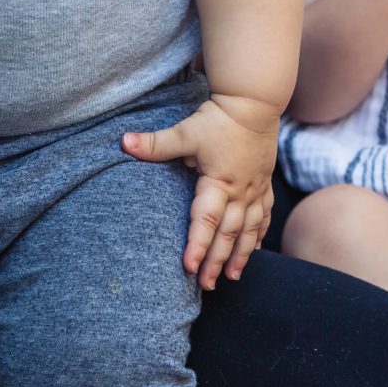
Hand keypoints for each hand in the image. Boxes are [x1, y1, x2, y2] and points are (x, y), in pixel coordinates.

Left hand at [123, 94, 279, 289]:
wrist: (255, 101)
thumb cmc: (219, 118)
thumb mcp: (186, 130)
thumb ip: (156, 143)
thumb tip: (123, 142)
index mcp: (219, 181)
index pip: (206, 219)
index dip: (198, 244)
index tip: (189, 266)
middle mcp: (240, 190)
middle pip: (229, 232)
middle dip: (218, 260)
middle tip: (207, 285)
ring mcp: (255, 188)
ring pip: (249, 229)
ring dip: (241, 255)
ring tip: (232, 277)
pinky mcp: (263, 183)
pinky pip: (263, 215)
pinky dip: (258, 234)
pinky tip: (253, 250)